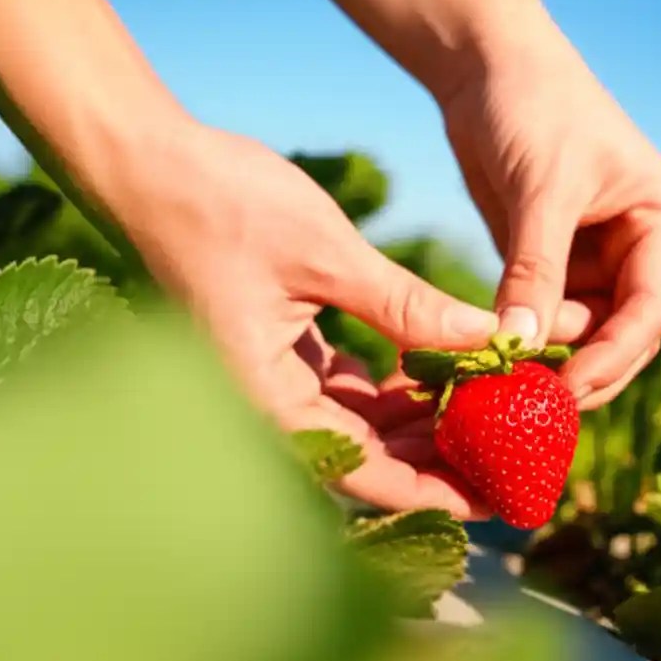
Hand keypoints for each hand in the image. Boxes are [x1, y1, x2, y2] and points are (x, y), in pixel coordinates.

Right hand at [111, 125, 496, 518]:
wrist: (149, 163)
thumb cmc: (222, 206)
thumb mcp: (328, 255)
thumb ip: (406, 305)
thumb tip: (487, 337)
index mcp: (267, 400)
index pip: (365, 474)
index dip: (435, 490)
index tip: (494, 496)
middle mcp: (265, 402)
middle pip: (366, 456)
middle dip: (438, 455)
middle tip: (511, 450)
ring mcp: (269, 376)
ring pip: (358, 421)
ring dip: (418, 417)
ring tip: (487, 409)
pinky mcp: (275, 346)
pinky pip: (341, 385)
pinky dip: (389, 382)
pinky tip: (437, 369)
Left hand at [440, 35, 660, 410]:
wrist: (485, 67)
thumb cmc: (533, 106)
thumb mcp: (542, 188)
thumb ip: (535, 268)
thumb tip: (521, 345)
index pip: (651, 309)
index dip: (614, 356)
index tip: (569, 389)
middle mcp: (634, 248)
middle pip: (619, 335)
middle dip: (581, 369)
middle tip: (532, 404)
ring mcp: (589, 260)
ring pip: (576, 334)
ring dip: (543, 358)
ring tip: (497, 377)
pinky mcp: (545, 264)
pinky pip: (538, 317)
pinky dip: (517, 339)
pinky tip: (487, 359)